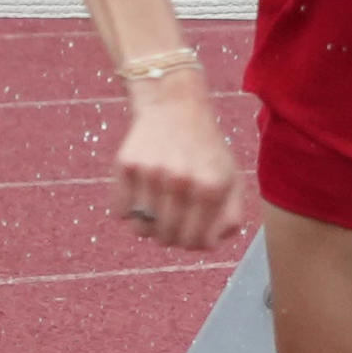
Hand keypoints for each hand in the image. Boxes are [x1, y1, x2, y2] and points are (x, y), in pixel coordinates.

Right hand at [110, 77, 254, 250]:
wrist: (176, 107)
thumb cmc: (206, 150)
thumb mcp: (231, 178)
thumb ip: (231, 215)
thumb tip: (210, 244)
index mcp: (212, 187)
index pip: (197, 242)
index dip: (193, 245)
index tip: (190, 236)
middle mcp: (182, 181)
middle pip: (167, 238)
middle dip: (171, 238)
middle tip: (172, 225)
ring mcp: (151, 173)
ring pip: (141, 229)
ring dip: (148, 228)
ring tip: (157, 212)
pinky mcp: (126, 165)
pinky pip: (120, 212)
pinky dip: (127, 212)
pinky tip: (140, 197)